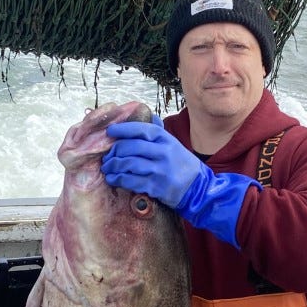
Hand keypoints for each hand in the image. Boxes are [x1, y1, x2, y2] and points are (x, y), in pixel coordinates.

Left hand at [103, 118, 260, 247]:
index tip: (110, 131)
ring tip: (108, 168)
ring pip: (129, 164)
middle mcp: (164, 153)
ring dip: (114, 166)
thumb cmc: (183, 166)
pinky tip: (113, 179)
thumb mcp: (175, 145)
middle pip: (132, 147)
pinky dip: (119, 180)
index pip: (142, 130)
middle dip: (115, 151)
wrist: (199, 190)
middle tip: (107, 156)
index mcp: (166, 141)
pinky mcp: (157, 187)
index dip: (124, 129)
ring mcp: (160, 171)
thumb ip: (160, 132)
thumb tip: (149, 116)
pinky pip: (132, 181)